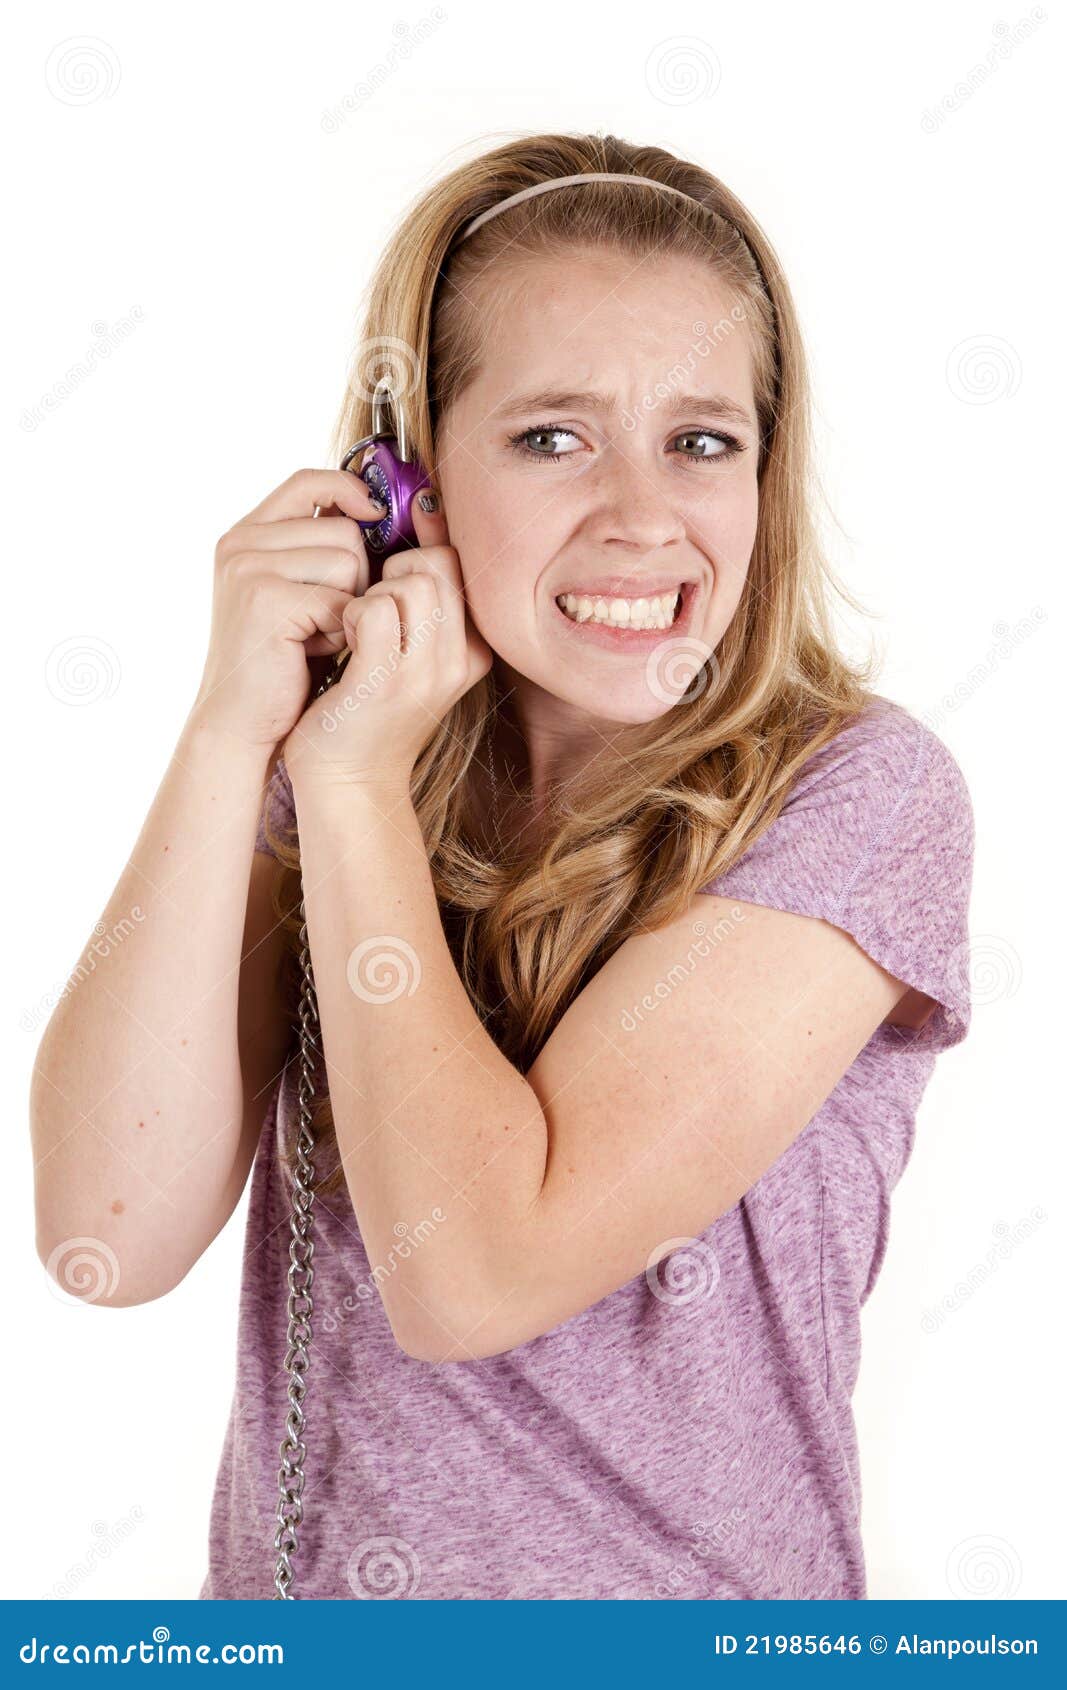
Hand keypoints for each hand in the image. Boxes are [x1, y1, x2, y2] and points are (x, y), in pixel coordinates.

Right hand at [189, 466, 384, 749]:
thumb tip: (384, 508)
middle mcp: (242, 542)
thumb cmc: (283, 661)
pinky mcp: (265, 597)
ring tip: (316, 635)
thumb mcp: (302, 591)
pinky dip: (342, 631)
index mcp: (248, 533)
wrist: (242, 721)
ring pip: (350, 561)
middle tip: (327, 618)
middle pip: (345, 529)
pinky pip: (342, 600)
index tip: (378, 513)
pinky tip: (312, 651)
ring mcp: (249, 566)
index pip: (309, 480)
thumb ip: (324, 548)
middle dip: (357, 577)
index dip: (351, 489)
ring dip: (350, 607)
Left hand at [280, 488, 492, 795]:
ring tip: (355, 629)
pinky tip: (340, 642)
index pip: (462, 565)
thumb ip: (420, 592)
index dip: (423, 549)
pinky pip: (374, 607)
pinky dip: (349, 613)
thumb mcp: (406, 649)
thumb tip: (423, 510)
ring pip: (411, 581)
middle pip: (440, 565)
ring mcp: (427, 672)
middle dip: (395, 570)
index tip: (390, 565)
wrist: (345, 780)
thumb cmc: (364, 708)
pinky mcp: (386, 680)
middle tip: (368, 607)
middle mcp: (459, 660)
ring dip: (371, 592)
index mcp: (472, 650)